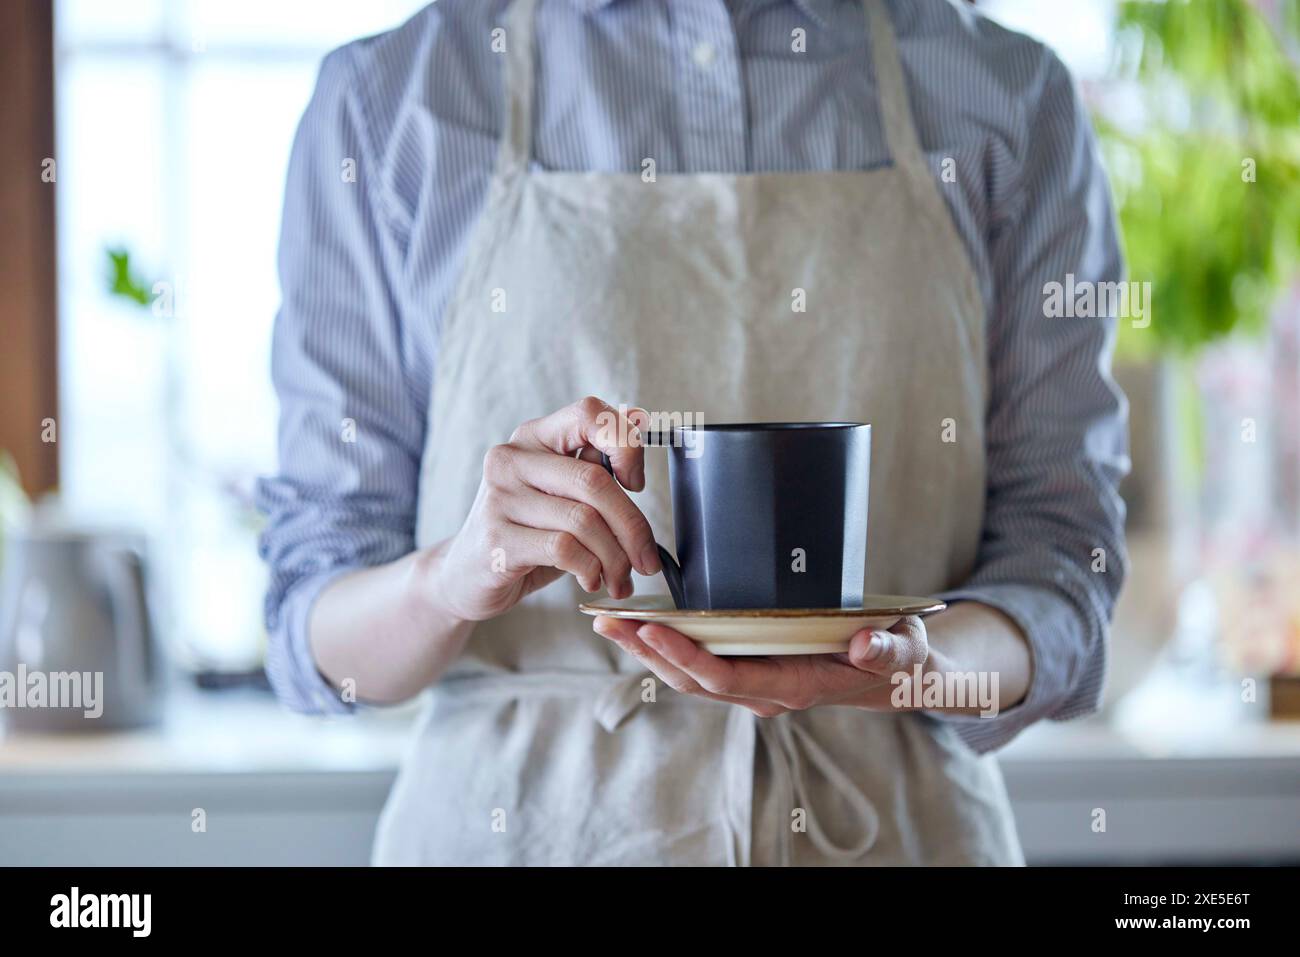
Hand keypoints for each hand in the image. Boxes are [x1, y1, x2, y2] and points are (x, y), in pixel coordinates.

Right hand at [432, 397, 660, 620]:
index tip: (636, 483)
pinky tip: (590, 579)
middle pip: (594, 481)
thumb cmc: (527, 532)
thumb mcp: (561, 495)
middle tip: (646, 559)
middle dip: (633, 526)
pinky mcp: (497, 540)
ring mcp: (500, 498)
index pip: (589, 413)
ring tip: (619, 578)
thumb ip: (594, 469)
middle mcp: (512, 459)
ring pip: (585, 521)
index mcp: (534, 437)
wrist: (466, 575)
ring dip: (615, 558)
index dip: (625, 444)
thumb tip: (639, 437)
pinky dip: (591, 569)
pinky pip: (565, 549)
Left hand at [592, 615, 930, 716]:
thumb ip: (886, 650)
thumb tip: (862, 646)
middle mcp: (766, 691)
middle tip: (607, 621)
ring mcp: (755, 684)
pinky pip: (700, 664)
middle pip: (693, 677)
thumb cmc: (898, 657)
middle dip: (648, 651)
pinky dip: (667, 646)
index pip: (726, 677)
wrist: (897, 676)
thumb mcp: (903, 649)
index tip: (651, 629)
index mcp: (794, 685)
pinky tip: (642, 626)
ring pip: (689, 674)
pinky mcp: (749, 671)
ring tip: (610, 622)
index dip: (685, 655)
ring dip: (648, 650)